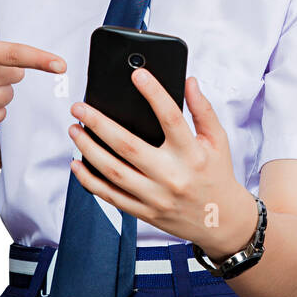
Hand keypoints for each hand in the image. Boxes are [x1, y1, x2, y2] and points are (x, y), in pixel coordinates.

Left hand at [66, 68, 258, 259]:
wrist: (221, 221)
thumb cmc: (217, 174)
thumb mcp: (217, 140)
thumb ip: (203, 110)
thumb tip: (188, 81)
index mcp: (192, 154)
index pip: (171, 118)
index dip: (154, 94)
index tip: (138, 75)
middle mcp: (172, 176)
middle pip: (128, 146)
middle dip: (99, 124)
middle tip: (79, 107)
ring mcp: (156, 197)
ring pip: (113, 171)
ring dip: (88, 149)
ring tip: (74, 130)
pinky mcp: (145, 212)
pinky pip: (111, 196)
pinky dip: (90, 181)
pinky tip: (77, 164)